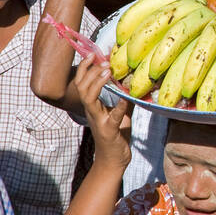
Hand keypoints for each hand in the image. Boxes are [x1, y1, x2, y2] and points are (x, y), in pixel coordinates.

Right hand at [75, 55, 131, 173]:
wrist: (113, 161)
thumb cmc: (116, 136)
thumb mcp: (121, 113)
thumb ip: (124, 98)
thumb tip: (133, 81)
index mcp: (93, 106)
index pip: (82, 83)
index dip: (84, 68)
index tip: (92, 53)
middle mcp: (93, 112)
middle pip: (81, 88)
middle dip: (89, 71)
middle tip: (102, 60)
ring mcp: (100, 122)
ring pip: (89, 100)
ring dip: (97, 83)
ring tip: (107, 71)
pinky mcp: (109, 132)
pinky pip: (113, 118)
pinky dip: (119, 107)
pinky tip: (125, 98)